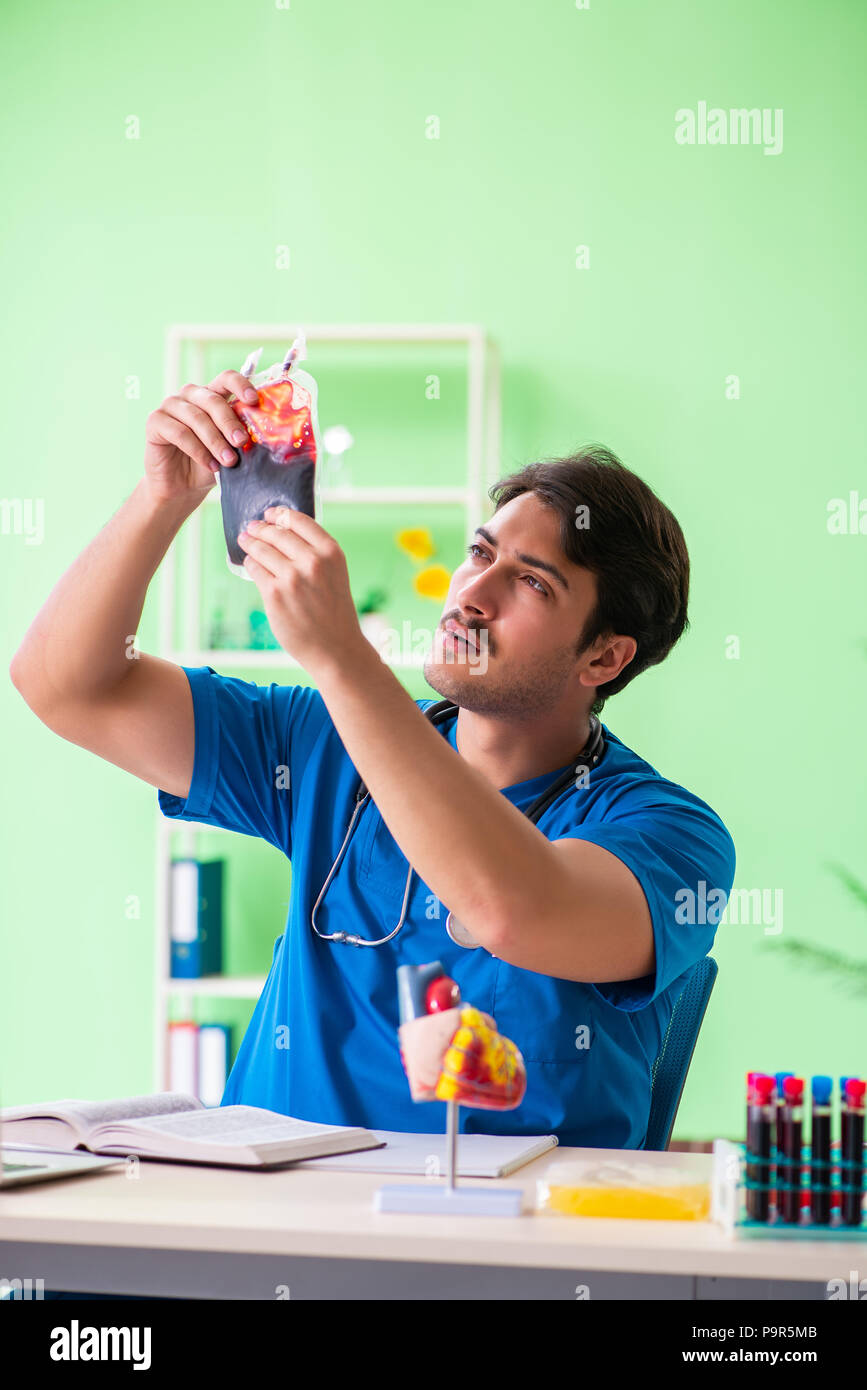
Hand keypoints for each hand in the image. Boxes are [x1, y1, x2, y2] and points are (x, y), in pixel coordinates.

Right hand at [143, 369, 259, 504]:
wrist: (182, 487)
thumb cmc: (209, 463)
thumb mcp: (230, 449)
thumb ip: (240, 436)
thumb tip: (261, 436)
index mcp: (211, 395)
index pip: (226, 379)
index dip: (240, 385)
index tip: (254, 400)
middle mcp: (190, 395)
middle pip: (212, 400)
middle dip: (229, 422)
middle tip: (241, 442)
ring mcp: (171, 406)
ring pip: (196, 417)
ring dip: (215, 441)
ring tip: (228, 462)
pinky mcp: (155, 421)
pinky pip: (179, 432)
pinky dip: (197, 450)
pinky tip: (210, 465)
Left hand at [237, 506, 367, 674]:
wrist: (335, 648)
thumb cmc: (334, 612)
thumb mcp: (335, 575)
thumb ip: (315, 554)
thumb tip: (281, 533)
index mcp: (331, 553)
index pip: (300, 521)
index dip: (280, 514)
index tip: (271, 514)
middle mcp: (313, 562)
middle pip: (277, 532)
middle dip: (261, 527)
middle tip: (253, 527)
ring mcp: (291, 578)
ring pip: (262, 549)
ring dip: (251, 542)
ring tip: (245, 539)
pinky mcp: (274, 594)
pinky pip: (255, 569)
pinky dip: (251, 563)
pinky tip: (250, 562)